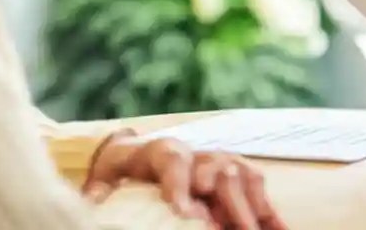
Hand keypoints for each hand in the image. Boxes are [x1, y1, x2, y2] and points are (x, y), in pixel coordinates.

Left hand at [85, 133, 286, 229]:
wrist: (136, 158)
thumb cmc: (121, 172)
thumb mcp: (105, 178)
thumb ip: (103, 191)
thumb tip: (94, 202)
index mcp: (161, 151)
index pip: (173, 160)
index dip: (180, 185)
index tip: (184, 212)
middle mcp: (196, 153)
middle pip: (219, 170)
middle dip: (228, 203)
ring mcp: (220, 163)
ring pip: (243, 177)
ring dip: (253, 208)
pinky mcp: (235, 177)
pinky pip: (258, 192)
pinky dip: (271, 214)